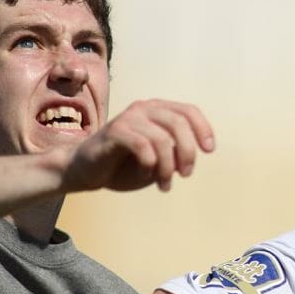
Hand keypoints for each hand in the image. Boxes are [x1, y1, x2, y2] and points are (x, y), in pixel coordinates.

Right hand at [62, 99, 213, 192]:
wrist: (86, 171)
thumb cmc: (124, 165)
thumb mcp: (158, 159)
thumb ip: (175, 153)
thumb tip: (191, 154)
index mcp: (157, 111)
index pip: (189, 111)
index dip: (203, 128)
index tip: (209, 150)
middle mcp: (144, 108)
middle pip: (179, 123)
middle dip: (188, 152)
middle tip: (186, 174)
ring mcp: (128, 118)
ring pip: (163, 139)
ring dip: (168, 167)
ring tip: (165, 185)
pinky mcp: (114, 132)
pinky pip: (142, 146)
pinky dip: (149, 165)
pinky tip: (145, 175)